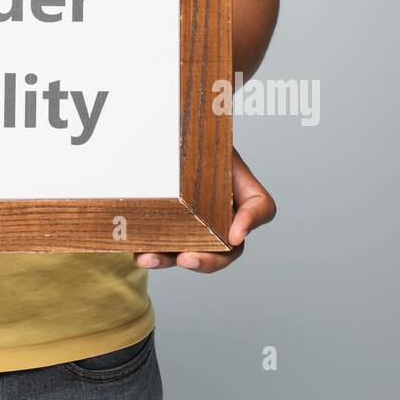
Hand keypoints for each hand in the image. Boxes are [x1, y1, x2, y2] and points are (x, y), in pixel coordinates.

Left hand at [133, 147, 275, 272]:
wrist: (171, 141)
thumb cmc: (196, 139)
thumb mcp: (207, 139)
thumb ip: (208, 148)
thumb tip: (194, 151)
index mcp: (244, 191)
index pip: (261, 208)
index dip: (250, 222)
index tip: (234, 235)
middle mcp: (227, 216)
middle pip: (230, 248)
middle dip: (209, 260)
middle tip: (187, 259)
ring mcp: (202, 228)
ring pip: (194, 254)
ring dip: (170, 260)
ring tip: (148, 259)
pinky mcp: (176, 232)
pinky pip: (167, 249)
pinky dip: (153, 253)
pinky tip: (138, 253)